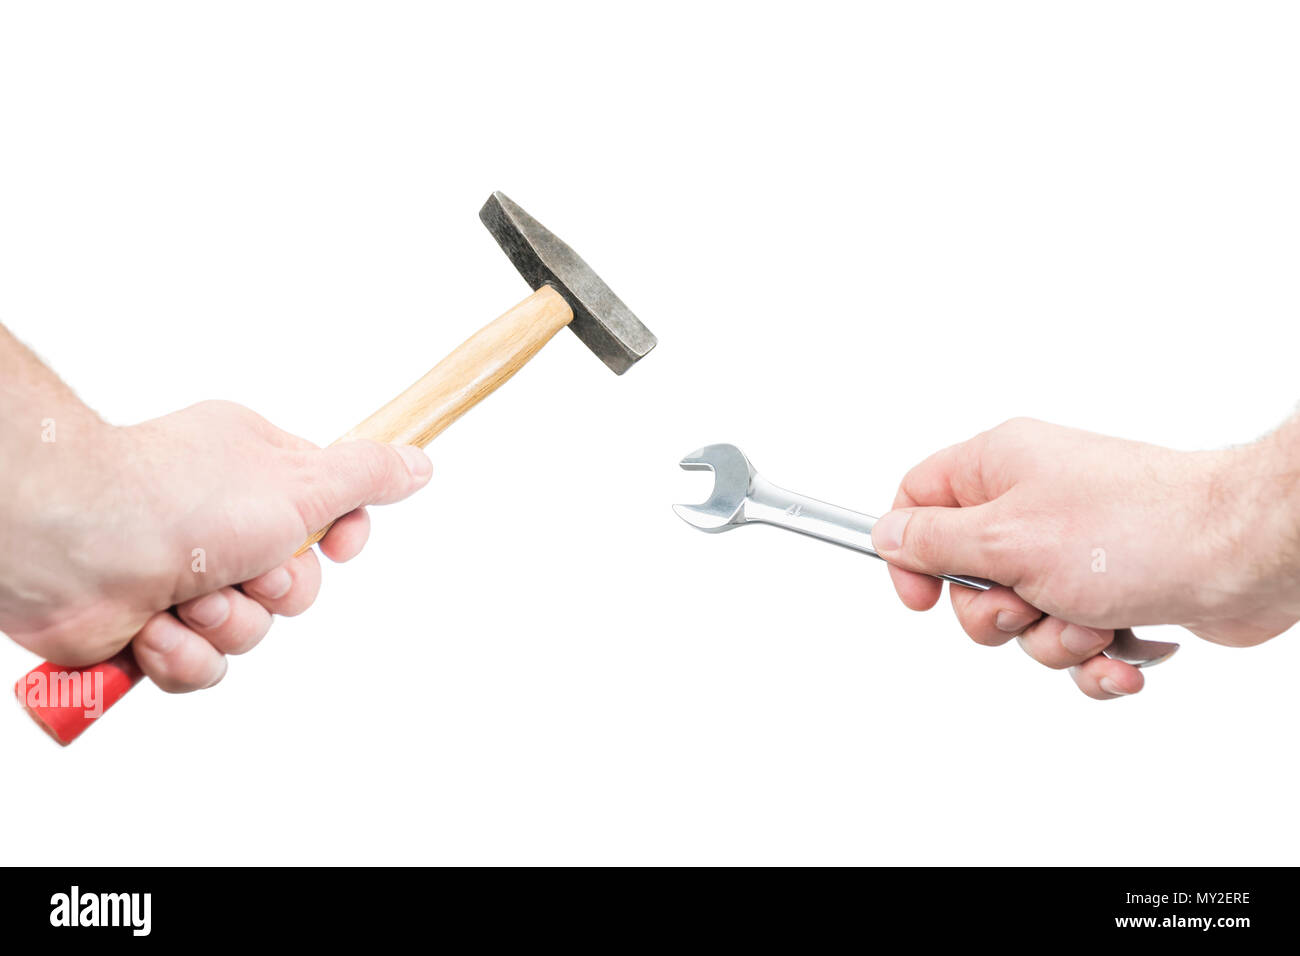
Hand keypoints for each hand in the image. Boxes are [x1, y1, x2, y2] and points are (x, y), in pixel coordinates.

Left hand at [0, 400, 431, 690]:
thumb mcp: (300, 480)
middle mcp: (221, 520)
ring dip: (227, 622)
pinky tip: (157, 629)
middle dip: (277, 588)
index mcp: (254, 470)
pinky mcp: (150, 628)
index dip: (341, 535)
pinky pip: (203, 666)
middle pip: (296, 581)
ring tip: (190, 597)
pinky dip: (184, 654)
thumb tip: (421, 463)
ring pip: (252, 629)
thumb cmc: (184, 499)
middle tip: (249, 568)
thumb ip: (367, 476)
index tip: (338, 543)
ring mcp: (184, 574)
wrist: (73, 544)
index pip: (328, 508)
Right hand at [870, 417, 1299, 698]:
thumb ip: (934, 542)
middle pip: (968, 576)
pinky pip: (1073, 639)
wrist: (1243, 555)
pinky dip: (1094, 659)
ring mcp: (1074, 548)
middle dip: (998, 614)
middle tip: (1029, 604)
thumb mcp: (1006, 540)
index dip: (910, 554)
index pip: (919, 501)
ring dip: (1053, 640)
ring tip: (1094, 624)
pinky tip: (1121, 657)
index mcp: (999, 467)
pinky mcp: (1113, 589)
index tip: (922, 598)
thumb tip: (886, 533)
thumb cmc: (1134, 530)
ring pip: (1022, 618)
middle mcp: (1034, 502)